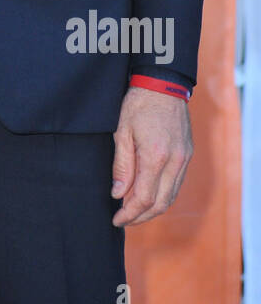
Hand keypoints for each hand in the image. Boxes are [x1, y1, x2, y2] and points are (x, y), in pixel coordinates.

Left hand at [111, 85, 192, 226]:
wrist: (163, 84)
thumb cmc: (138, 104)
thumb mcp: (121, 132)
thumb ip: (122, 165)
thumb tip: (118, 194)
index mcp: (156, 156)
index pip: (144, 198)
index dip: (129, 214)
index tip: (116, 219)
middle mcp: (175, 162)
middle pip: (160, 203)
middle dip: (141, 217)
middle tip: (123, 220)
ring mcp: (184, 159)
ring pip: (170, 196)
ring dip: (152, 208)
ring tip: (133, 211)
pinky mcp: (187, 155)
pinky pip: (176, 184)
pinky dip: (162, 195)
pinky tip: (148, 195)